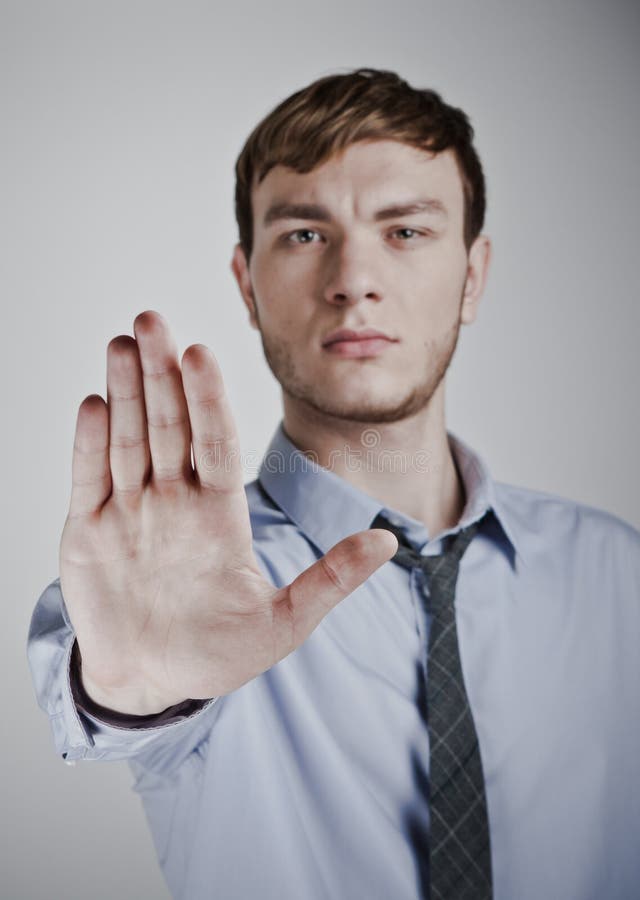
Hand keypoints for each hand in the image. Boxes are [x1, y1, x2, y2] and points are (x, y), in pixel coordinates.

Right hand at [59, 311, 397, 714]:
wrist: (151, 682)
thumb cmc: (217, 654)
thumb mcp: (284, 622)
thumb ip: (332, 579)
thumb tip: (390, 541)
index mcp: (220, 514)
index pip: (215, 441)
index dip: (209, 399)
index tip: (202, 354)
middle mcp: (174, 501)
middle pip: (169, 425)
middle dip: (162, 374)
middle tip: (154, 321)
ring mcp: (129, 511)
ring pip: (128, 438)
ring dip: (124, 391)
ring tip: (123, 344)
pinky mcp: (88, 528)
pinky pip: (89, 476)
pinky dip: (89, 442)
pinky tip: (94, 402)